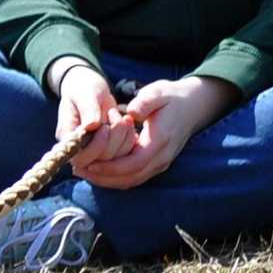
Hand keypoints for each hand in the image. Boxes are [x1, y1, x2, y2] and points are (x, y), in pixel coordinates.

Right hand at [54, 65, 136, 169]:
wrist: (91, 90)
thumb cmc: (84, 88)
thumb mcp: (86, 93)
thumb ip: (88, 109)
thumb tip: (91, 125)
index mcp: (67, 136)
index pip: (79, 157)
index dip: (96, 147)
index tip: (105, 127)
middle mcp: (79, 148)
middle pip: (98, 161)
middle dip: (114, 141)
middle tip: (120, 118)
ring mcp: (94, 151)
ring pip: (113, 160)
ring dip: (124, 139)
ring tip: (125, 118)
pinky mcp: (108, 149)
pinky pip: (123, 155)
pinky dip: (130, 140)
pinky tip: (129, 123)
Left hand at [80, 76, 239, 189]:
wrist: (193, 106)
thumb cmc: (172, 97)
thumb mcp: (158, 92)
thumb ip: (144, 101)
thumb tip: (129, 112)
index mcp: (160, 141)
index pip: (133, 163)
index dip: (110, 167)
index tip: (89, 163)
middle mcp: (161, 157)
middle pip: (130, 178)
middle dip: (103, 178)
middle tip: (79, 171)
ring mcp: (160, 163)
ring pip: (132, 181)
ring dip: (107, 180)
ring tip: (84, 172)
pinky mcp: (157, 164)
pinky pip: (135, 176)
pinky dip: (116, 177)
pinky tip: (99, 170)